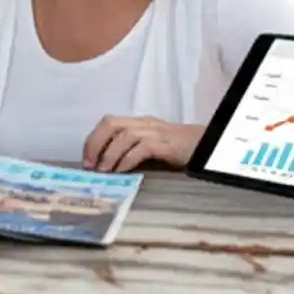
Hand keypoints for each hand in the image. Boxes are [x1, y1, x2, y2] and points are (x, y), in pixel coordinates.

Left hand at [82, 116, 204, 172]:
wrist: (207, 145)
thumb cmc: (177, 149)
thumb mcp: (151, 145)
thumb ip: (131, 150)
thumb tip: (106, 166)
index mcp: (138, 123)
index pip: (108, 122)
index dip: (93, 139)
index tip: (86, 160)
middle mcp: (144, 123)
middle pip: (110, 123)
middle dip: (95, 143)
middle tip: (90, 165)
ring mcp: (155, 132)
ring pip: (124, 135)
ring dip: (109, 154)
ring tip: (104, 171)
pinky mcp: (165, 144)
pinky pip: (142, 148)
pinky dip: (128, 160)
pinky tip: (122, 171)